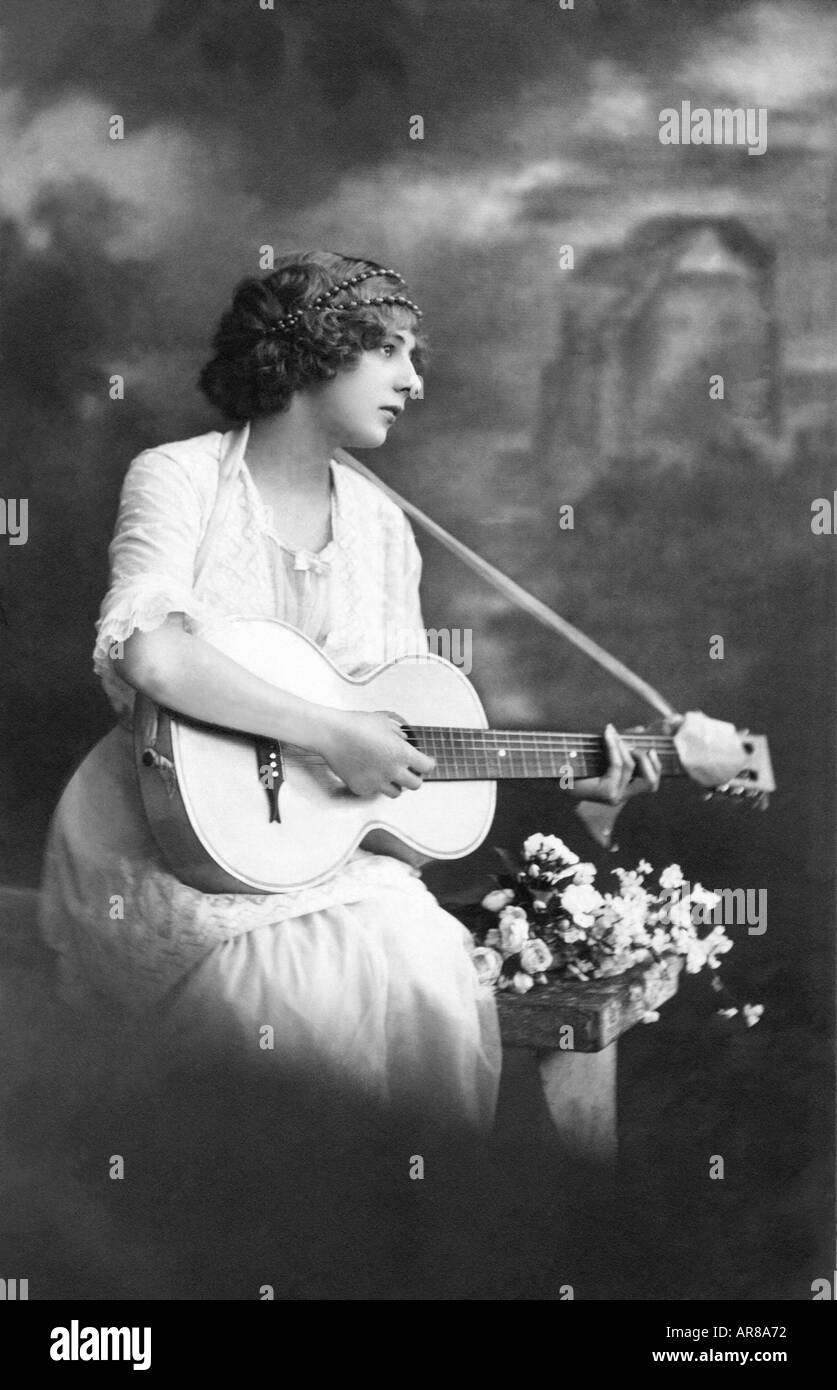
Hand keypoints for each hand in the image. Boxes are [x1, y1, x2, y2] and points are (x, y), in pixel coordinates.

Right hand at [317, 708, 434, 797]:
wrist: (332, 734)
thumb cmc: (356, 725)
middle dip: (414, 776)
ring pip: (396, 793)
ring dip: (396, 784)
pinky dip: (375, 785)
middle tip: (408, 771)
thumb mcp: (384, 722)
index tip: (424, 761)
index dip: (426, 763)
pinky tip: (369, 774)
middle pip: (415, 785)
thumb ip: (398, 733)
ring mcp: (377, 783)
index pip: (427, 767)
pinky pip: (375, 792)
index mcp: (402, 754)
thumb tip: (404, 739)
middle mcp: (392, 771)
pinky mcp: (362, 789)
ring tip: (388, 774)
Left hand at [567, 722, 660, 805]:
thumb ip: (622, 743)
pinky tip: (608, 735)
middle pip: (650, 782)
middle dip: (646, 759)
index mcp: (624, 790)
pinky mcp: (607, 794)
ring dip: (624, 746)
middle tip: (633, 744)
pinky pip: (617, 765)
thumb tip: (641, 729)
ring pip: (631, 767)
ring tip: (614, 735)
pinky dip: (614, 747)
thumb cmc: (577, 762)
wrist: (554, 773)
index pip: (651, 784)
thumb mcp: (604, 752)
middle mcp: (622, 797)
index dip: (657, 766)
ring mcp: (615, 797)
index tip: (653, 748)